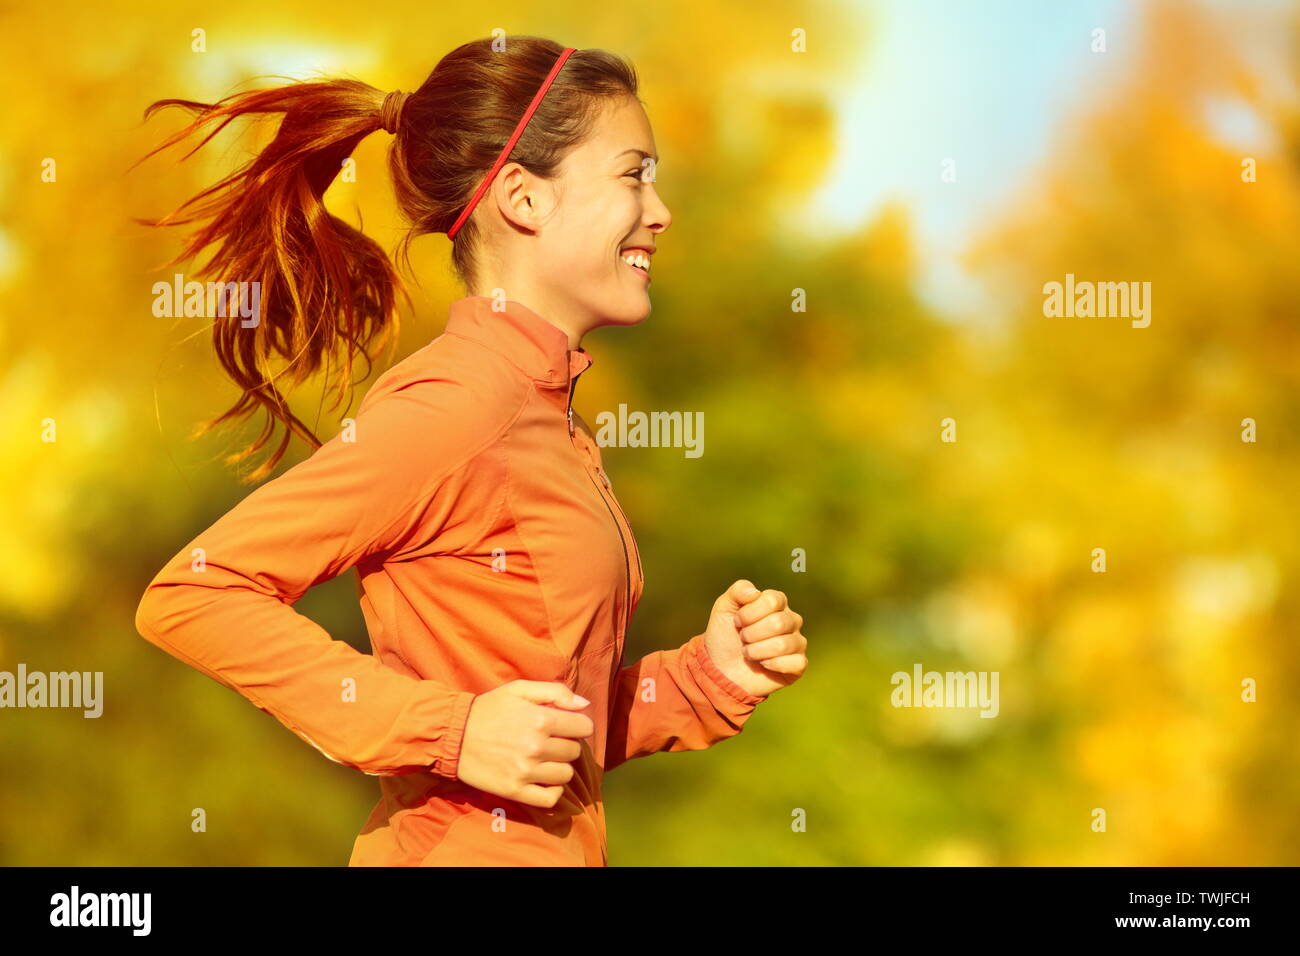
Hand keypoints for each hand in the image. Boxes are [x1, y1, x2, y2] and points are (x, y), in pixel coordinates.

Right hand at [455, 681, 593, 807]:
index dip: (578, 725)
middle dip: (566, 744)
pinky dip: (553, 790)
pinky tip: (544, 779)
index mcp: (541, 719)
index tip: (566, 725)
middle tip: (549, 740)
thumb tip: (584, 705)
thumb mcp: (520, 689)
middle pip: (575, 751)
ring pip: (566, 774)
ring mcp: (525, 771)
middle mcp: (536, 747)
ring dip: (559, 766)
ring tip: (544, 759)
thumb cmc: (489, 709)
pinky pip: (550, 798)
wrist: (453, 734)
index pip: (585, 728)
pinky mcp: (514, 790)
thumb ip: (556, 691)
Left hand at [700, 580, 807, 698]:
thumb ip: (738, 591)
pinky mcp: (799, 664)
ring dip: (756, 651)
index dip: (750, 613)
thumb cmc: (725, 636)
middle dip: (751, 634)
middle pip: (778, 623)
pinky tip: (763, 664)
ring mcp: (797, 642)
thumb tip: (755, 592)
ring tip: (749, 653)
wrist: (721, 669)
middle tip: (743, 639)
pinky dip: (772, 665)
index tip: (737, 621)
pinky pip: (796, 662)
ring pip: (783, 644)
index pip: (773, 600)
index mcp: (777, 603)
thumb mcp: (723, 608)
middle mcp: (791, 620)